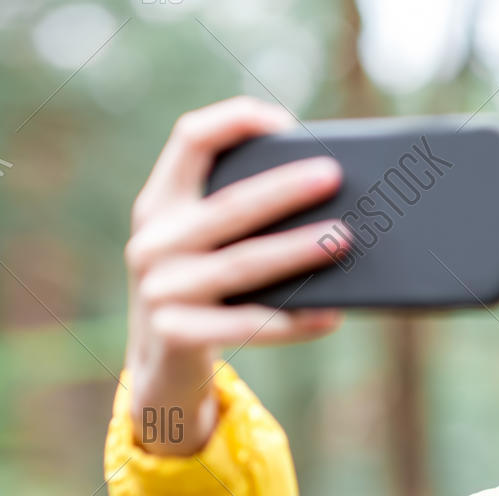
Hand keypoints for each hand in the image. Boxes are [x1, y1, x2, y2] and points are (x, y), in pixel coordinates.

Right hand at [123, 96, 349, 454]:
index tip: (284, 121)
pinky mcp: (175, 334)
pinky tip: (332, 315)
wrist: (162, 371)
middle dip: (284, 189)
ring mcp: (159, 290)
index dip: (235, 121)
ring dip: (297, 250)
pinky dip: (293, 321)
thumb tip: (331, 202)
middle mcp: (153, 241)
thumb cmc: (207, 295)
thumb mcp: (208, 249)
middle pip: (228, 205)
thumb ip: (241, 220)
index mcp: (161, 204)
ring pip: (241, 264)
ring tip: (345, 240)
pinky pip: (245, 325)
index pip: (190, 140)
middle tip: (334, 176)